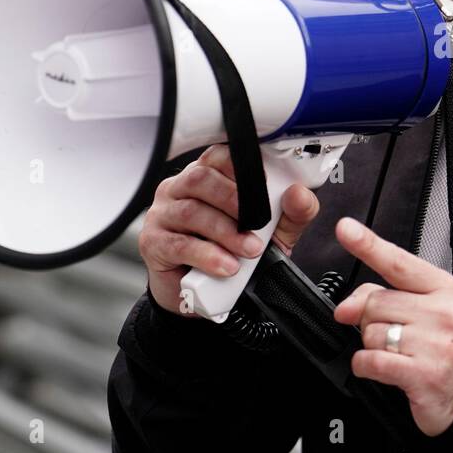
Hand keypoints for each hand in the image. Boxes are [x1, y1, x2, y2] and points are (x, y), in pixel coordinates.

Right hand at [138, 144, 319, 314]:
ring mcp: (163, 214)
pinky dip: (207, 255)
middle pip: (200, 179)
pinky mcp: (154, 243)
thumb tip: (299, 194)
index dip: (240, 166)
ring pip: (190, 211)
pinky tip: (226, 266)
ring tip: (249, 250)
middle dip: (233, 200)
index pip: (218, 157)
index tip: (264, 183)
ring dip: (224, 231)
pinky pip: (179, 244)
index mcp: (207, 176)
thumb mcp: (273, 232)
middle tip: (257, 225)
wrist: (208, 295)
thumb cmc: (235, 252)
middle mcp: (180, 189)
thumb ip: (291, 213)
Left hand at [332, 217, 452, 436]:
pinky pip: (371, 361)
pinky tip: (384, 368)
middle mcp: (444, 314)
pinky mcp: (423, 376)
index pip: (400, 263)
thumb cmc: (452, 346)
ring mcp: (435, 346)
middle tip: (392, 332)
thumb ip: (390, 296)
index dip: (369, 244)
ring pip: (371, 333)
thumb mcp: (432, 310)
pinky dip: (366, 366)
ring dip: (372, 345)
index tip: (346, 229)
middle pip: (376, 303)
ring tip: (398, 353)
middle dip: (371, 319)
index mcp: (446, 289)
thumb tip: (345, 307)